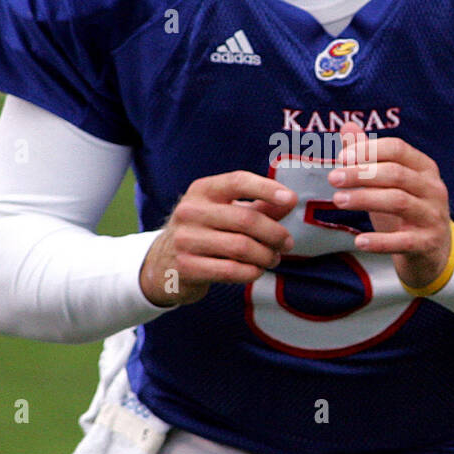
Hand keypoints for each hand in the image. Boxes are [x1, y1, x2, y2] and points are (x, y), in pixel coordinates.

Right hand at [139, 171, 296, 307]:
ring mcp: (185, 240)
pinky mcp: (186, 267)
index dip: (267, 189)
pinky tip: (256, 270)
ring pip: (241, 247)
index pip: (238, 181)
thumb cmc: (206, 232)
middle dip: (275, 234)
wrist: (163, 263)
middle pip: (246, 219)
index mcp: (202, 190)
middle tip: (287, 243)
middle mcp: (190, 211)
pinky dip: (251, 272)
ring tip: (273, 259)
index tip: (290, 199)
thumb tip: (290, 200)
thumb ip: (260, 206)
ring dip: (266, 255)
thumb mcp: (228, 211)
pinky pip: (231, 270)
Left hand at [327, 123, 452, 291]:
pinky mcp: (428, 243)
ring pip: (398, 202)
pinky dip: (380, 241)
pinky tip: (359, 241)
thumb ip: (370, 155)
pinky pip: (403, 241)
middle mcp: (433, 189)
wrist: (434, 252)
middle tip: (333, 178)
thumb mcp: (390, 183)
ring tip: (337, 200)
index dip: (369, 150)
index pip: (398, 149)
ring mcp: (433, 216)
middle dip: (362, 174)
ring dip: (365, 199)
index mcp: (424, 168)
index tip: (341, 158)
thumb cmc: (406, 211)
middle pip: (396, 174)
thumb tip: (347, 126)